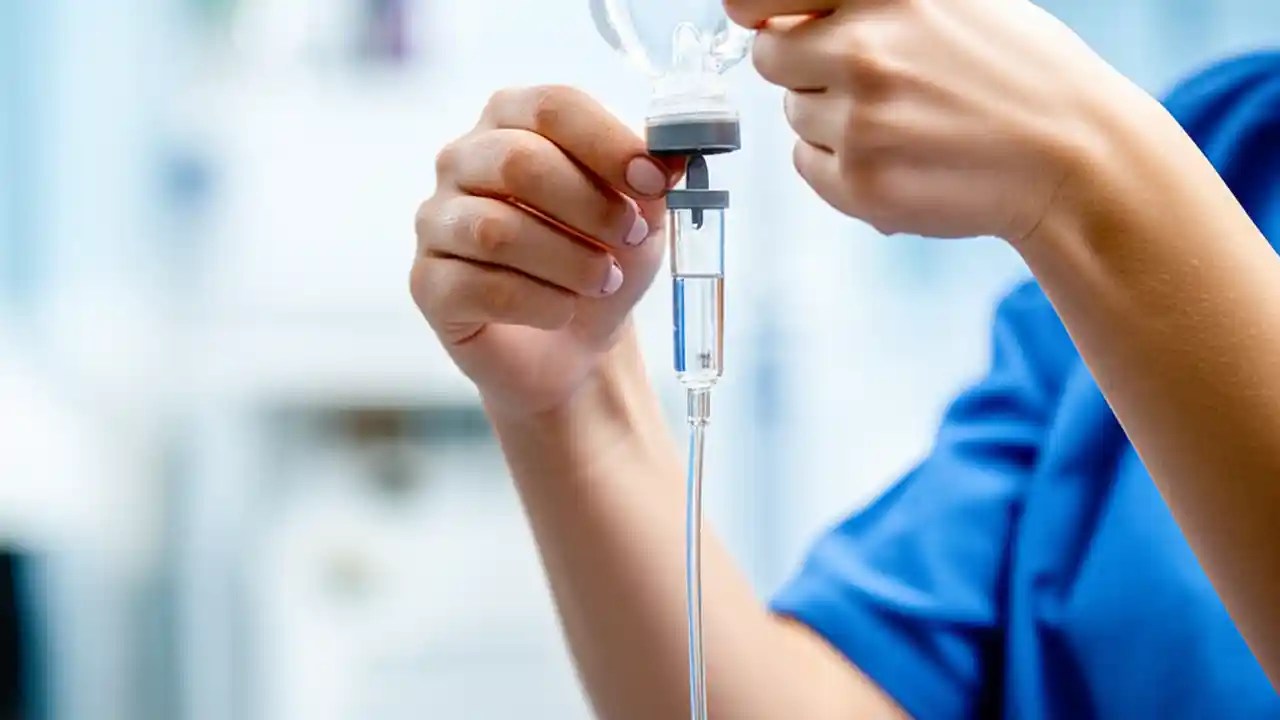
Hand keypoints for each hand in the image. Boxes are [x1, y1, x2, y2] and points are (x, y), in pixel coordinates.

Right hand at [412, 86, 680, 416]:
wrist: (575, 345)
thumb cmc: (601, 262)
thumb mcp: (643, 216)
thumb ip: (651, 180)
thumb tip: (671, 159)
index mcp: (512, 122)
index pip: (552, 108)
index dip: (609, 144)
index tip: (654, 183)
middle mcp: (462, 161)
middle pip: (518, 161)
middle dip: (589, 205)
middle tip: (630, 238)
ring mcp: (437, 221)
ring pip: (496, 230)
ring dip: (568, 261)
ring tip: (603, 282)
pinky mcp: (428, 282)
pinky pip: (480, 286)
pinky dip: (539, 303)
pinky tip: (564, 311)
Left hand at [729, 0, 1148, 241]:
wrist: (1074, 157)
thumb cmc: (1018, 70)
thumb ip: (870, 2)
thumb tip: (779, 11)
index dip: (753, 7)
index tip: (754, 15)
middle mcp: (863, 50)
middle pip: (770, 56)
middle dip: (802, 67)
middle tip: (861, 78)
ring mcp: (858, 121)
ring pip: (793, 114)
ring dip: (829, 118)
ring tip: (903, 120)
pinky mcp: (858, 183)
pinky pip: (807, 165)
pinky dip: (840, 165)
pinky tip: (899, 156)